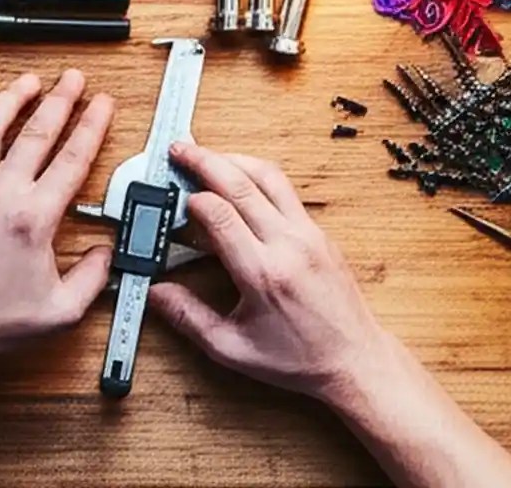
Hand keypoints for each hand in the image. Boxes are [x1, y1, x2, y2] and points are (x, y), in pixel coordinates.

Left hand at [0, 70, 115, 362]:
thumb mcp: (63, 309)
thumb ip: (94, 276)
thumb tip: (107, 252)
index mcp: (35, 218)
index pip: (73, 157)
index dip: (93, 125)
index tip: (102, 105)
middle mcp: (0, 195)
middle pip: (37, 132)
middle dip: (61, 99)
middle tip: (74, 80)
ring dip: (12, 98)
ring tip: (29, 81)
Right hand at [148, 143, 388, 402]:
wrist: (355, 360)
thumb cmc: (298, 359)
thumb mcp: (231, 348)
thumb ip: (188, 318)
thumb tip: (156, 292)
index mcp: (263, 273)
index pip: (220, 215)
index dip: (190, 200)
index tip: (172, 201)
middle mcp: (288, 245)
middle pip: (241, 183)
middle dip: (204, 160)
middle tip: (179, 150)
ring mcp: (308, 234)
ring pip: (268, 176)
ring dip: (233, 159)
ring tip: (207, 155)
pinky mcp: (319, 233)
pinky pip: (285, 191)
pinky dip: (256, 176)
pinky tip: (238, 181)